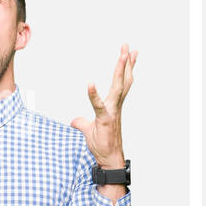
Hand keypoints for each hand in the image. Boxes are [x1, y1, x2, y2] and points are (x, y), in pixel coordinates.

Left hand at [70, 44, 135, 168]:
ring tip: (124, 54)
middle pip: (123, 80)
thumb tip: (74, 121)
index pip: (122, 83)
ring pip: (119, 87)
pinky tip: (90, 84)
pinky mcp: (105, 120)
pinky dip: (94, 95)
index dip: (126, 68)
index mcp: (113, 105)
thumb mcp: (88, 130)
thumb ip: (82, 123)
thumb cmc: (102, 145)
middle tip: (128, 46)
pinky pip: (99, 106)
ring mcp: (112, 112)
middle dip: (126, 62)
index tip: (131, 54)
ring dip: (121, 70)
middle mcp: (115, 105)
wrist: (109, 159)